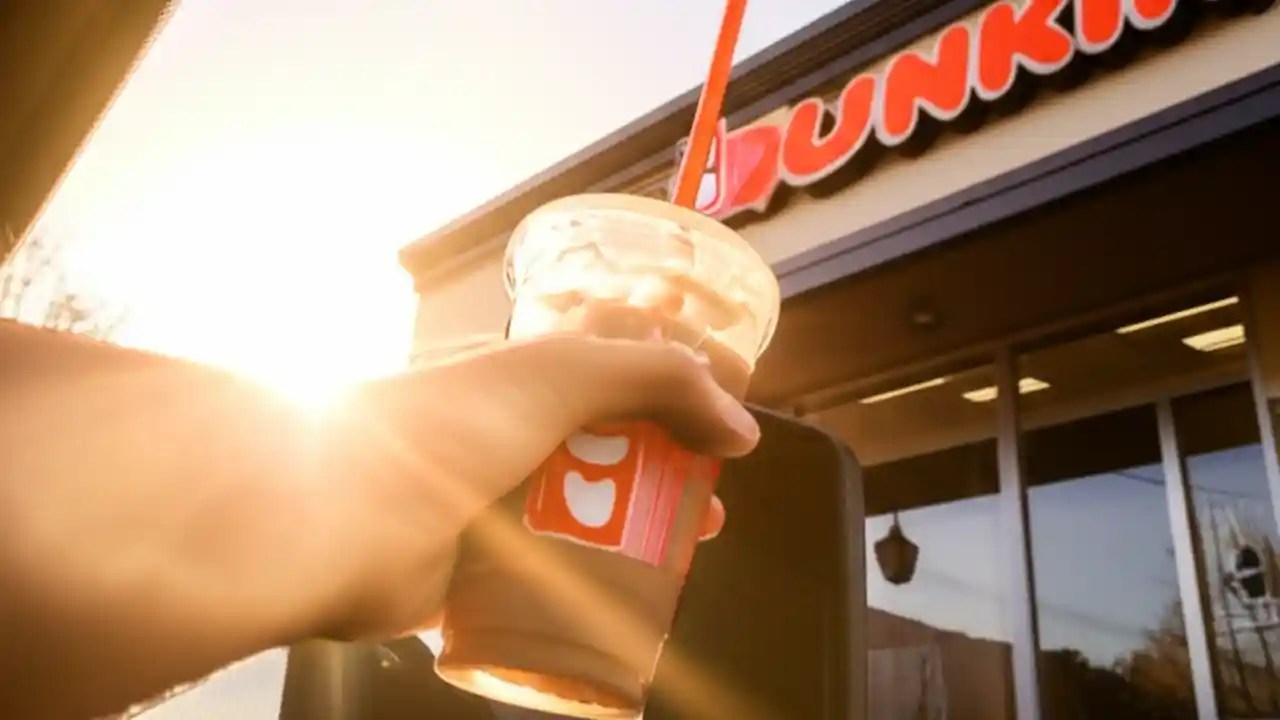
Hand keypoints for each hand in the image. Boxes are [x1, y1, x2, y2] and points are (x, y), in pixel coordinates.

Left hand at [308, 334, 758, 639]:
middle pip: (609, 450)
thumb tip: (741, 430)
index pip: (617, 364)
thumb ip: (661, 381)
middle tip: (708, 503)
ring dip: (634, 538)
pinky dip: (582, 594)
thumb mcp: (564, 374)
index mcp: (528, 376)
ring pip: (582, 521)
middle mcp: (512, 435)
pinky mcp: (474, 571)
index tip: (723, 410)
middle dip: (666, 473)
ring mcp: (492, 504)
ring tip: (681, 557)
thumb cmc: (446, 426)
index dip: (673, 381)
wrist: (341, 513)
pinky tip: (621, 607)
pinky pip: (543, 584)